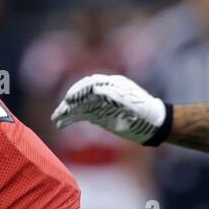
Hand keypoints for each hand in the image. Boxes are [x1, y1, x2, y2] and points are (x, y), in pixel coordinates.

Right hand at [51, 74, 168, 143]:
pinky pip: (82, 115)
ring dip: (67, 112)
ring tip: (56, 119)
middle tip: (59, 112)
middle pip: (81, 95)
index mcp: (111, 84)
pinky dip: (71, 119)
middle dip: (69, 103)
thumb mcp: (130, 104)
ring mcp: (100, 103)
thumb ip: (112, 96)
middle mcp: (103, 91)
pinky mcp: (98, 114)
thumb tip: (94, 89)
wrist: (152, 123)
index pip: (90, 84)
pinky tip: (62, 124)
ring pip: (80, 105)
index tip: (69, 100)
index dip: (78, 91)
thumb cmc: (143, 113)